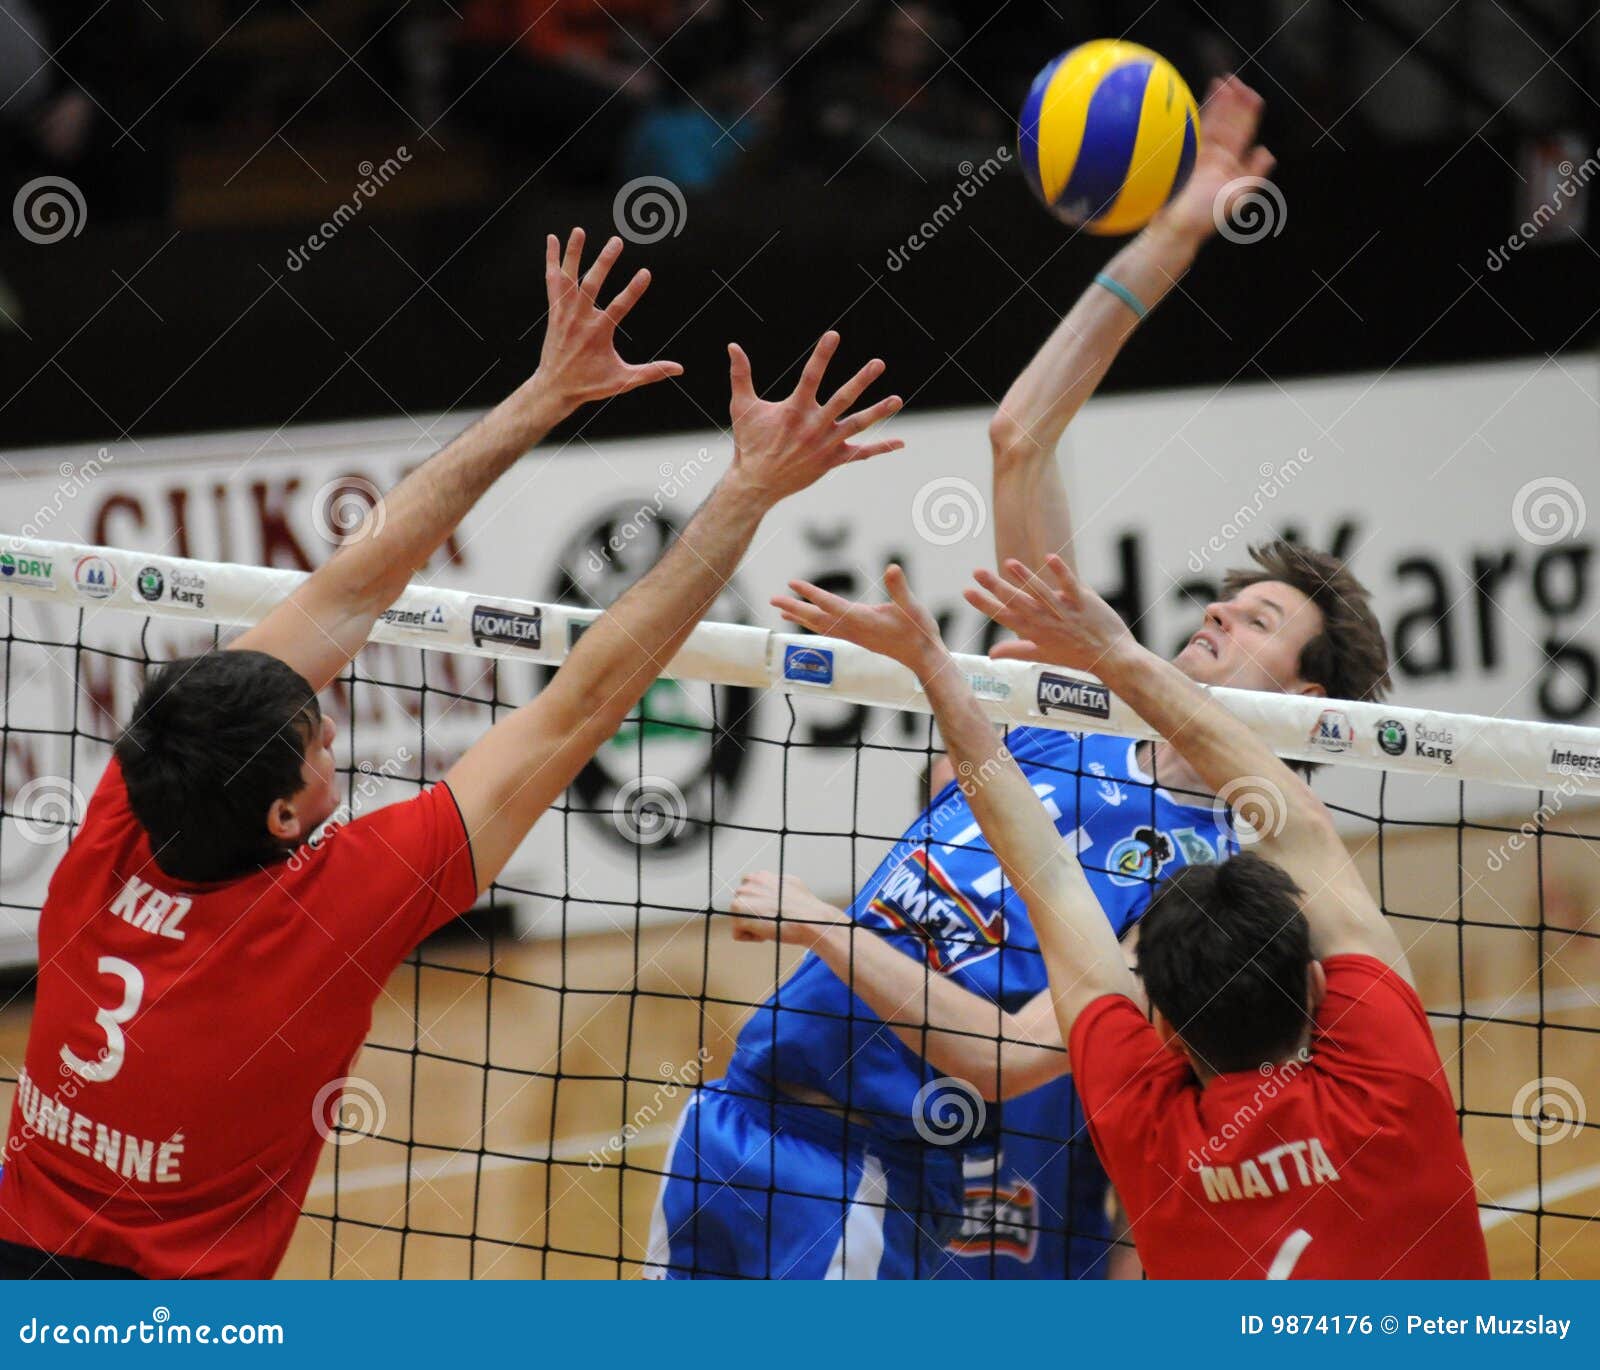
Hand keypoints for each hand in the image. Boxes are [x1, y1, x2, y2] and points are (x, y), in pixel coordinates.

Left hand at [532, 228, 682, 410]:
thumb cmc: (590, 384)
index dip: (633, 290)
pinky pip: (553, 281)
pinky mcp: (555, 311)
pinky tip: (552, 239)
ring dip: (574, 253)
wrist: (554, 388)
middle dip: (604, 262)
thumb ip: (651, 372)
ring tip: (579, 230)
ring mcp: (565, 313)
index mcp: (598, 333)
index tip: (646, 272)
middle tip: (617, 241)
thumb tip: (679, 369)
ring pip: (569, 278)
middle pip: (592, 285)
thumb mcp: (623, 381)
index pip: (619, 307)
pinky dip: (552, 260)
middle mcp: (579, 319)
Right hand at [725, 331, 903, 505]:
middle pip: (843, 399)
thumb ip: (740, 375)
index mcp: (794, 410)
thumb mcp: (741, 407)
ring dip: (878, 411)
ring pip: (857, 425)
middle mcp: (814, 426)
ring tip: (897, 399)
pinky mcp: (832, 461)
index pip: (811, 376)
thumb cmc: (749, 442)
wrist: (756, 483)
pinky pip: (860, 454)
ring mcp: (826, 444)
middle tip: (878, 363)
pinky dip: (880, 448)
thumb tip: (732, 345)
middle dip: (861, 380)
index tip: (834, 334)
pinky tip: (900, 443)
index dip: (822, 355)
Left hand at [729, 871, 846, 947]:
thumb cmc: (805, 907)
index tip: (773, 913)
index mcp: (759, 876)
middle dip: (754, 917)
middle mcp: (747, 883)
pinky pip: (737, 933)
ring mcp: (741, 897)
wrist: (810, 919)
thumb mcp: (790, 885)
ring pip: (738, 920)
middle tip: (773, 921)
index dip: (759, 907)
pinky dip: (752, 938)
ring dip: (753, 927)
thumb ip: (774, 885)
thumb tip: (770, 889)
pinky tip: (767, 933)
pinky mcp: (738, 913)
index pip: (748, 895)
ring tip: (771, 926)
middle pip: (741, 907)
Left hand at [772, 564, 946, 676]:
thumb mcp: (912, 606)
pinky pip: (829, 630)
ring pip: (820, 626)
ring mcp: (854, 636)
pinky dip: (814, 624)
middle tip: (773, 599)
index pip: (830, 604)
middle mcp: (853, 630)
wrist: (923, 656)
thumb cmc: (919, 631)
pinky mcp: (858, 638)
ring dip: (801, 617)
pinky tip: (811, 621)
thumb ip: (900, 588)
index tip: (793, 584)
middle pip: (817, 618)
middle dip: (794, 607)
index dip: (811, 593)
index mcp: (862, 620)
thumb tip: (892, 567)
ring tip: (782, 613)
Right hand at [965, 555, 1137, 674]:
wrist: (1111, 658)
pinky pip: (1070, 585)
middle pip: (1016, 601)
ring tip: (1008, 563)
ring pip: (1041, 592)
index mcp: (1034, 632)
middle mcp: (1045, 621)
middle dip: (995, 586)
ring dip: (1025, 578)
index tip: (966, 591)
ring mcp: (1064, 611)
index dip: (984, 604)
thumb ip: (1015, 651)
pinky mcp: (1083, 602)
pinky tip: (1049, 558)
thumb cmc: (1076, 657)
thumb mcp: (1042, 656)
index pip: (1003, 616)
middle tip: (976, 572)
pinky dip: (1061, 573)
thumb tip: (991, 654)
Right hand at [1148, 74, 1274, 248]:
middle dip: (1231, 101)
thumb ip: (1252, 175)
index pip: (1242, 131)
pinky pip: (1191, 133)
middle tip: (1233, 78)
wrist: (1175, 227)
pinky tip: (1196, 102)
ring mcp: (1198, 157)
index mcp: (1231, 164)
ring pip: (1209, 124)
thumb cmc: (1204, 218)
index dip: (1248, 112)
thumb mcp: (1236, 198)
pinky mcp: (1183, 159)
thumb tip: (1267, 152)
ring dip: (1215, 103)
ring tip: (1218, 82)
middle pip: (1227, 122)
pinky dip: (1195, 117)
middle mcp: (1217, 158)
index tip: (1251, 95)